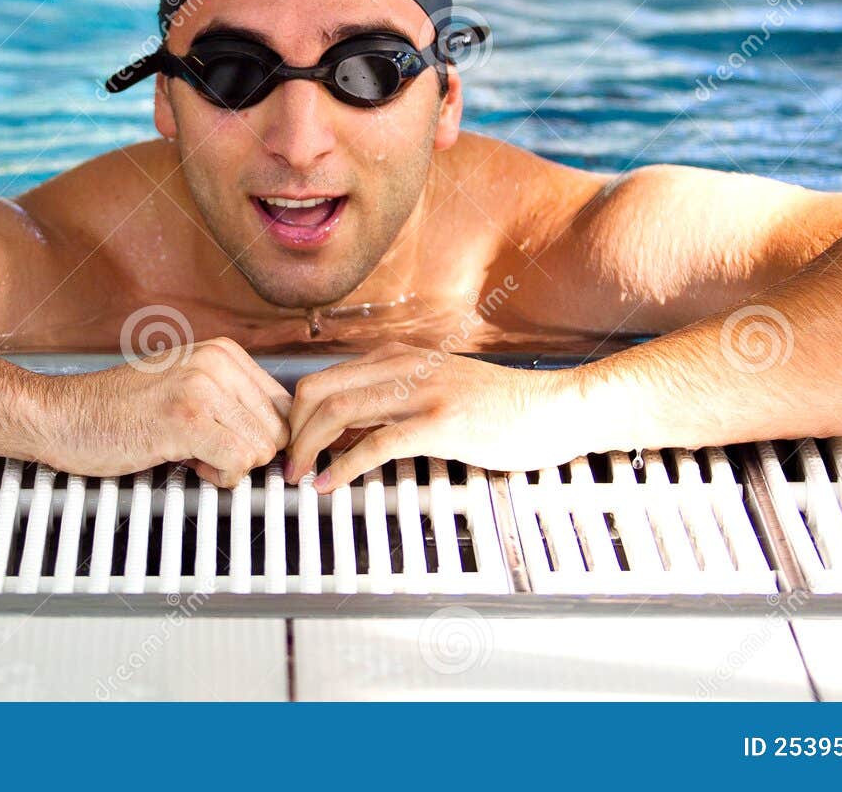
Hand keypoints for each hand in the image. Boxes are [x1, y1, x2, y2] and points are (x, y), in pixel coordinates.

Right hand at [41, 337, 290, 486]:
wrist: (61, 415)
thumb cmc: (117, 410)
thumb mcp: (185, 387)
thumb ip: (231, 402)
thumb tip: (277, 436)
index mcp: (224, 353)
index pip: (284, 408)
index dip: (262, 440)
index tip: (235, 449)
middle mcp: (218, 362)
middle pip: (278, 432)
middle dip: (248, 455)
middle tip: (206, 453)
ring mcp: (203, 387)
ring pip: (262, 449)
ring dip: (231, 467)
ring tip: (192, 455)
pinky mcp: (186, 419)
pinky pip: (238, 463)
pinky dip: (219, 477)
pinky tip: (188, 464)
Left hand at [285, 342, 573, 490]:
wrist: (554, 407)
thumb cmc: (500, 406)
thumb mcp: (436, 389)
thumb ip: (392, 402)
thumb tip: (345, 434)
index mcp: (398, 357)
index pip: (324, 377)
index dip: (296, 415)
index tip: (290, 444)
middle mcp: (403, 366)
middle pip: (319, 390)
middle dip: (292, 431)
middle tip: (286, 464)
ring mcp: (422, 392)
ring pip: (339, 411)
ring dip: (309, 448)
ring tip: (299, 477)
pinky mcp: (440, 423)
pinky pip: (377, 443)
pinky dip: (343, 467)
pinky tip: (330, 484)